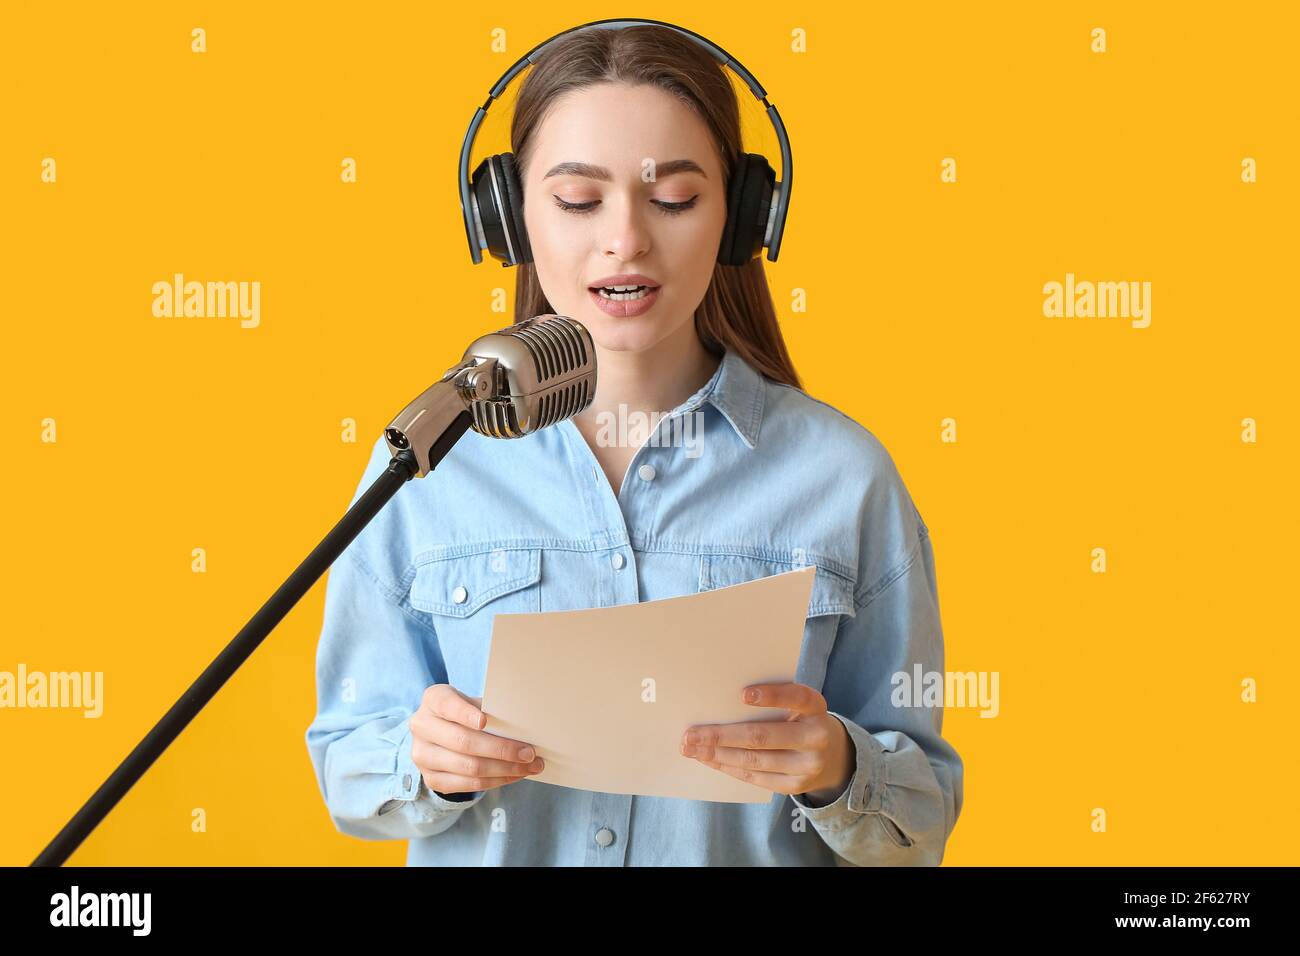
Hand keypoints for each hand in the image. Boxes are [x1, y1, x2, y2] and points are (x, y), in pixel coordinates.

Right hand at [409, 684, 545, 794]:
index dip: (466, 714)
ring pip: (468, 767)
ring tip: (529, 767)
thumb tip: (524, 726)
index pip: (448, 705)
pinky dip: (495, 781)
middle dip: (501, 749)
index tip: (486, 721)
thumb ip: (490, 710)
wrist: (441, 732)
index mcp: (433, 700)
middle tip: (529, 753)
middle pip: (463, 742)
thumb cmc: (465, 712)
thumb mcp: (473, 702)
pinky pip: (468, 784)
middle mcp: (422, 727)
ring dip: (504, 770)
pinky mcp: (431, 778)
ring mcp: (423, 755)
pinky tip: (514, 775)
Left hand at [680, 682, 853, 805]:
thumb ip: (774, 699)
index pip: (796, 697)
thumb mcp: (799, 704)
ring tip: (691, 748)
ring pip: (753, 760)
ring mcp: (806, 766)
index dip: (771, 696)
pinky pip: (755, 777)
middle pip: (762, 736)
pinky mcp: (795, 786)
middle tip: (690, 734)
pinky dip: (728, 768)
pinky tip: (709, 760)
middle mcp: (815, 737)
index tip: (742, 694)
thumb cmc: (802, 719)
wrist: (833, 756)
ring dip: (717, 755)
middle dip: (721, 735)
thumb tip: (721, 700)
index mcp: (816, 707)